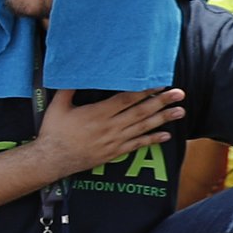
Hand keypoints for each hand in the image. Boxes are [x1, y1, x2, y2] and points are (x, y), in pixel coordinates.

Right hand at [35, 85, 185, 175]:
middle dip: (161, 102)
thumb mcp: (57, 106)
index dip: (145, 91)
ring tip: (180, 111)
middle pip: (141, 112)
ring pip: (143, 127)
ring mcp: (115, 140)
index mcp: (98, 113)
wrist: (53, 159)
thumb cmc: (54, 132)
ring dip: (163, 119)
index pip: (127, 99)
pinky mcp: (115, 152)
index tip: (159, 84)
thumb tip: (75, 73)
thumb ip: (68, 89)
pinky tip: (166, 135)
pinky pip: (138, 145)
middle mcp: (111, 126)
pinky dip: (152, 140)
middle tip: (179, 94)